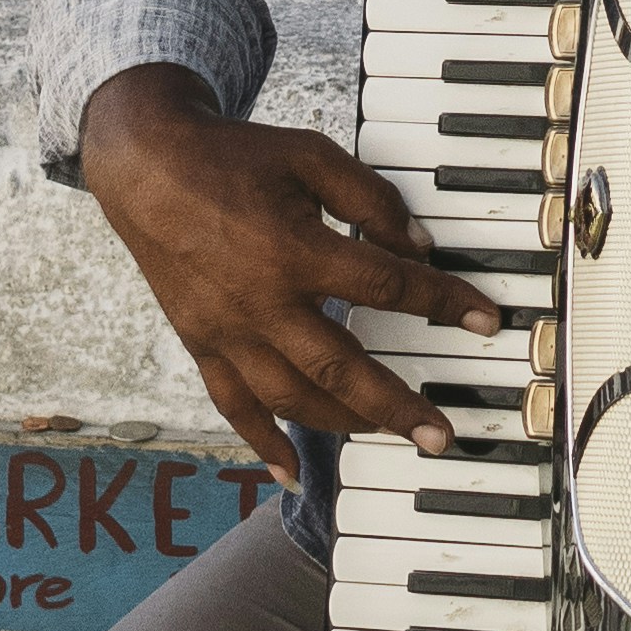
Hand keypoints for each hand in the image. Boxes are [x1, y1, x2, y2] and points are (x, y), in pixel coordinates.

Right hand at [77, 63, 501, 482]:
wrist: (145, 165)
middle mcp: (261, 302)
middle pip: (341, 367)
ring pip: (290, 396)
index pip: (385, 286)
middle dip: (397, 406)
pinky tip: (291, 474)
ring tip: (385, 432)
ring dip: (342, 423)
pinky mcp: (201, 343)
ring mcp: (227, 330)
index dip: (442, 302)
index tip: (485, 320)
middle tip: (442, 435)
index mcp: (294, 250)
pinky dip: (263, 443)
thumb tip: (418, 245)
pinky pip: (232, 405)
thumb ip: (370, 200)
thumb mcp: (311, 156)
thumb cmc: (232, 158)